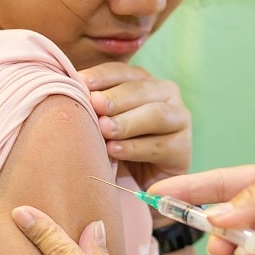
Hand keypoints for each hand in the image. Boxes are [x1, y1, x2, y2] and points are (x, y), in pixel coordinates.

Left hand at [79, 62, 191, 188]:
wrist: (142, 182)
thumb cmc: (118, 144)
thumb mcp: (103, 122)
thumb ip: (93, 107)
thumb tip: (71, 90)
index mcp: (144, 81)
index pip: (123, 72)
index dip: (102, 76)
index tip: (80, 82)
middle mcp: (166, 94)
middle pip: (142, 90)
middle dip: (116, 98)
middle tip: (94, 105)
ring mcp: (179, 120)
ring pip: (156, 115)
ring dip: (127, 122)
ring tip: (104, 129)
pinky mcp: (183, 148)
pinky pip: (159, 146)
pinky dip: (135, 148)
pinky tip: (115, 151)